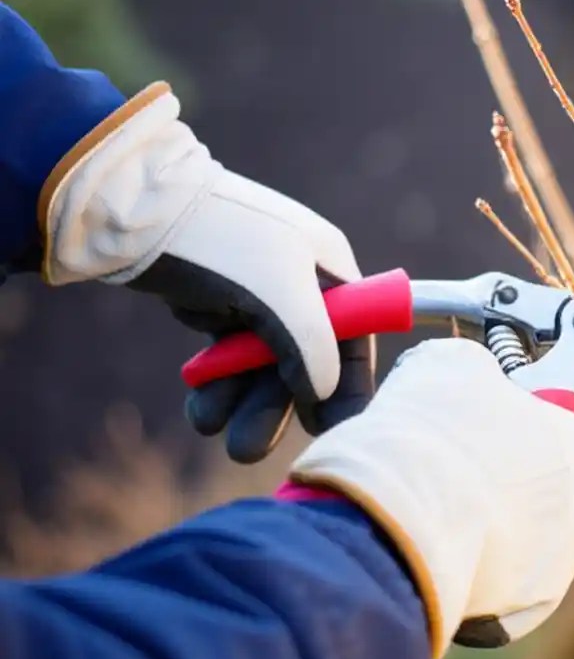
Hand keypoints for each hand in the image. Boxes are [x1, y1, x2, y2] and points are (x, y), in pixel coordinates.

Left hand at [39, 83, 373, 461]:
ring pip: (260, 369)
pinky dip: (217, 388)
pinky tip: (200, 408)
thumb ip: (314, 350)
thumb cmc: (221, 243)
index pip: (354, 339)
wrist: (134, 208)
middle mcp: (298, 285)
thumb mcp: (281, 296)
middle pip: (304, 363)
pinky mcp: (216, 306)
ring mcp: (256, 296)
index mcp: (327, 270)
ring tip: (216, 432)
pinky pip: (228, 361)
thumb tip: (325, 396)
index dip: (347, 388)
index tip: (334, 432)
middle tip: (251, 450)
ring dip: (242, 405)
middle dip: (278, 408)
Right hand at [288, 338, 573, 658]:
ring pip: (537, 542)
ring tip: (446, 513)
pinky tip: (442, 551)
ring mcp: (559, 564)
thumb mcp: (450, 367)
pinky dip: (483, 573)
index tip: (512, 427)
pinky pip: (508, 586)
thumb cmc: (430, 435)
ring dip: (503, 529)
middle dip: (524, 484)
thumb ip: (478, 368)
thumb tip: (473, 373)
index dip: (551, 430)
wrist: (395, 519)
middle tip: (469, 470)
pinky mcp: (526, 609)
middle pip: (563, 492)